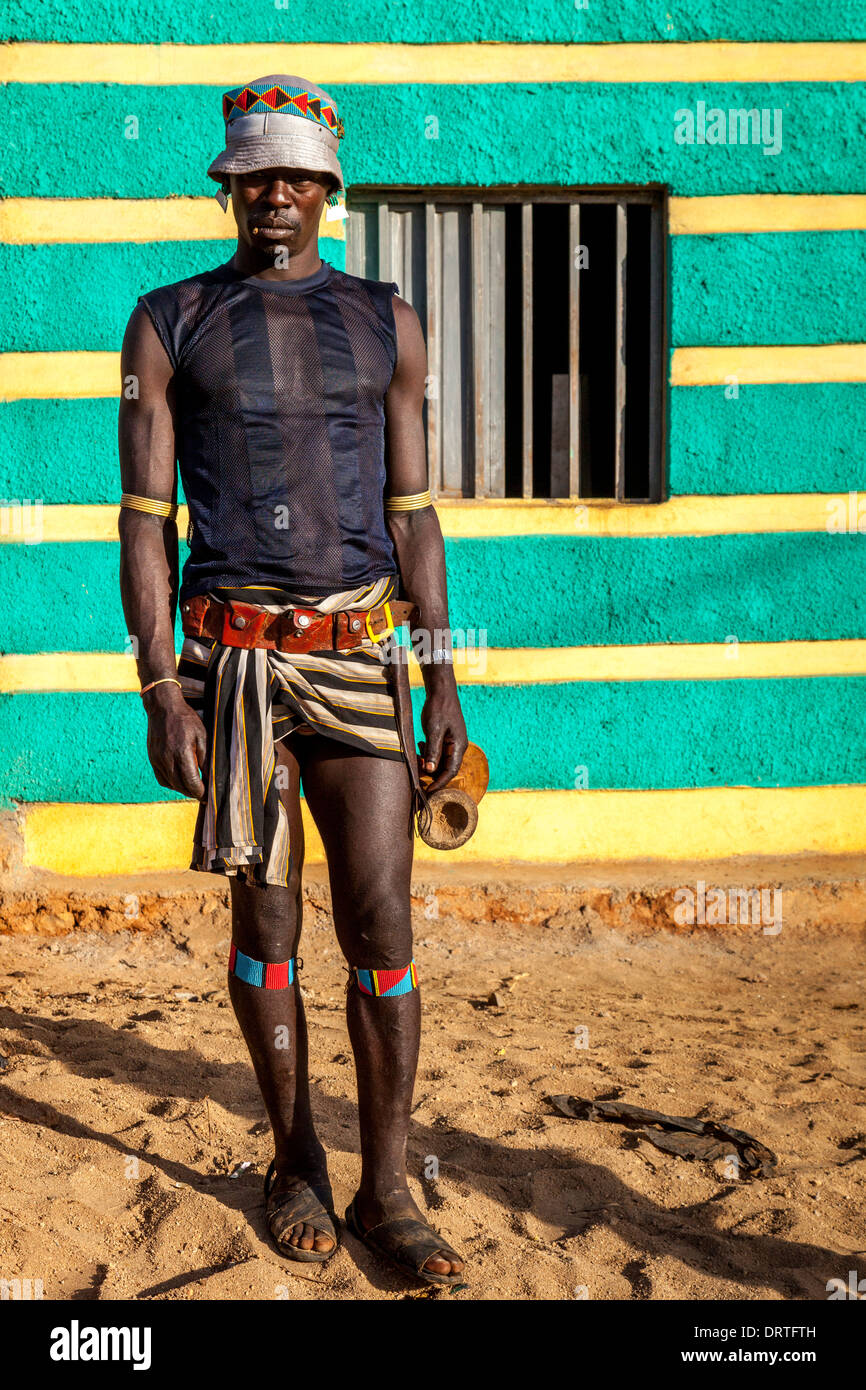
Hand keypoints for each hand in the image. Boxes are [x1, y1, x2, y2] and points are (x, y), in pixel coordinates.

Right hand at [143, 683, 206, 799]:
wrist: (163, 707)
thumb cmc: (186, 720)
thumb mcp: (202, 736)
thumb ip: (205, 758)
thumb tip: (210, 777)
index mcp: (181, 753)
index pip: (191, 782)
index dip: (201, 792)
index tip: (208, 796)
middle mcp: (167, 759)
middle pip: (181, 786)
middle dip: (193, 793)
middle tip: (204, 795)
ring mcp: (157, 760)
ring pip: (171, 784)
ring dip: (183, 789)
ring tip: (194, 788)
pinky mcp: (152, 759)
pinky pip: (162, 779)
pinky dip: (171, 784)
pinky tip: (180, 781)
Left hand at [419, 684, 467, 792]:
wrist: (441, 691)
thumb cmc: (439, 708)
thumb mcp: (433, 730)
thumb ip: (433, 751)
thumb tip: (431, 771)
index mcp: (459, 746)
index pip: (451, 771)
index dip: (440, 783)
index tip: (428, 790)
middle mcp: (457, 746)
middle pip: (445, 768)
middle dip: (432, 773)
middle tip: (417, 773)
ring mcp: (452, 742)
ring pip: (440, 761)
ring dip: (429, 762)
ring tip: (418, 755)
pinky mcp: (445, 738)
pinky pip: (437, 752)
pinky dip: (428, 753)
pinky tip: (420, 746)